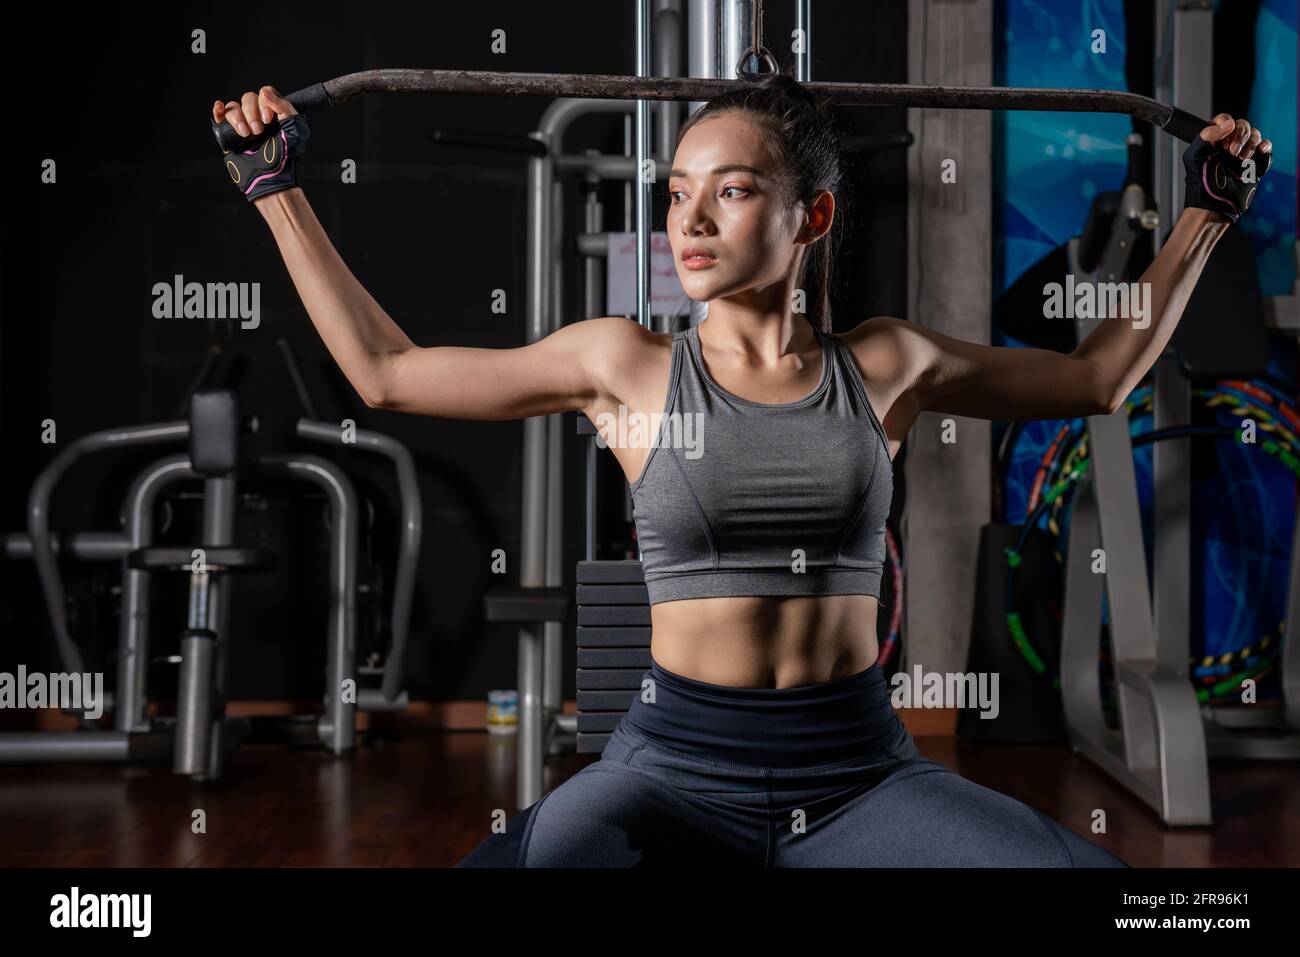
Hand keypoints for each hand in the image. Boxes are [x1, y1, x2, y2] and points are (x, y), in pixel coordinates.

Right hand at [213, 86, 308, 203]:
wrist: (271, 180)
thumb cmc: (286, 159)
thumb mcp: (296, 131)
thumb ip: (285, 108)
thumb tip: (265, 92)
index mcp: (275, 114)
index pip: (266, 93)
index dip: (266, 101)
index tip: (269, 119)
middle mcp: (258, 118)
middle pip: (248, 98)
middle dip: (252, 113)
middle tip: (258, 132)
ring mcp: (243, 126)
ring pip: (234, 108)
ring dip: (238, 118)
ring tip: (246, 135)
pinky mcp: (229, 136)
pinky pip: (220, 117)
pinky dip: (218, 110)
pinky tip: (219, 108)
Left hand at [1183, 113, 1271, 223]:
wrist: (1214, 205)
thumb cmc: (1200, 183)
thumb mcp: (1194, 156)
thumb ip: (1206, 135)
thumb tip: (1229, 123)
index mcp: (1213, 140)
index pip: (1224, 120)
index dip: (1226, 125)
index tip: (1222, 142)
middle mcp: (1228, 144)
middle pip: (1243, 125)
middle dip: (1240, 136)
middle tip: (1231, 153)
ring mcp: (1242, 153)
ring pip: (1255, 135)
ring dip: (1250, 144)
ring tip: (1240, 160)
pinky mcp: (1255, 163)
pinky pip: (1266, 147)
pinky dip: (1265, 146)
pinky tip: (1260, 151)